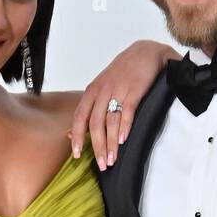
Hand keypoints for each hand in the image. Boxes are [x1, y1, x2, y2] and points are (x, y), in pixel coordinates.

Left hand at [70, 39, 178, 169]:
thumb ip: (88, 110)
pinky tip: (124, 141)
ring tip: (113, 159)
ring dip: (111, 143)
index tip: (77, 155)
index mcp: (92, 91)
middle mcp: (103, 90)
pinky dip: (125, 127)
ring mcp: (118, 90)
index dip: (78, 137)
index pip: (80, 116)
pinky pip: (127, 112)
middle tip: (101, 165)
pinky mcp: (135, 90)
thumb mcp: (101, 88)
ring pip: (110, 121)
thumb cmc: (123, 73)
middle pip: (95, 123)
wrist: (145, 52)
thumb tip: (71, 134)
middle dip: (97, 147)